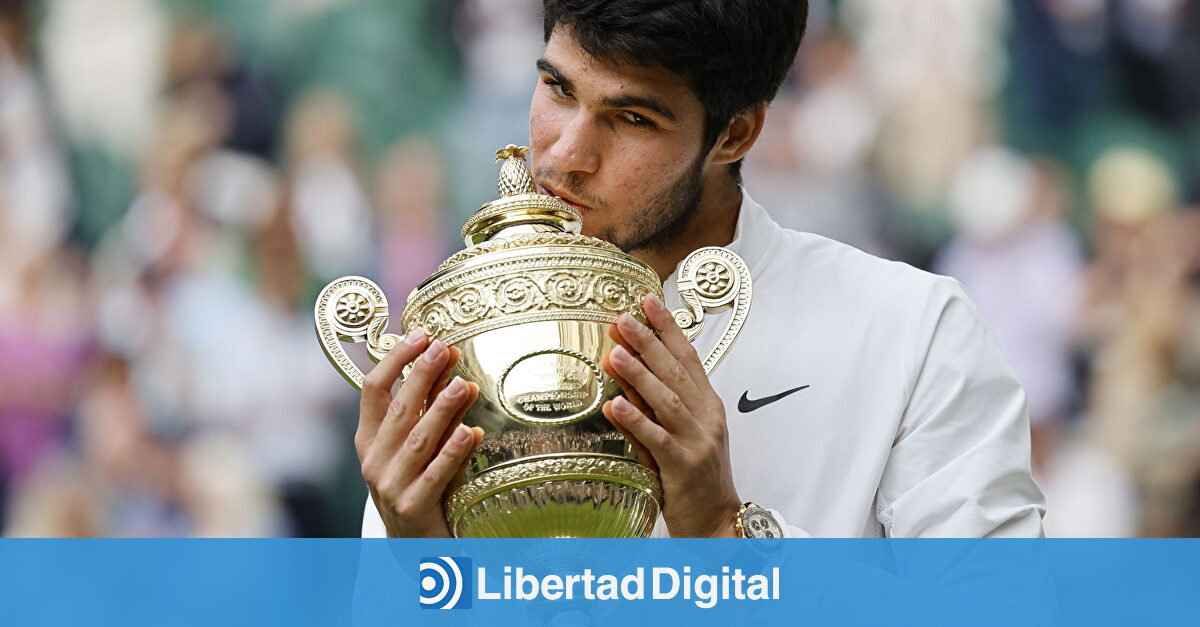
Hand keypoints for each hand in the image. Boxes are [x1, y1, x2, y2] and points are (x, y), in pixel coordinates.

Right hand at [357, 329, 482, 536]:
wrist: (416, 550)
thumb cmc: (419, 487)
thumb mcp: (416, 448)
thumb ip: (428, 412)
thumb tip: (450, 367)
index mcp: (369, 439)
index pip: (372, 389)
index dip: (395, 359)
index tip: (421, 334)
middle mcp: (374, 460)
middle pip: (398, 408)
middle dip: (422, 374)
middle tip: (445, 347)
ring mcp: (390, 485)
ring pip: (418, 439)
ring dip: (441, 409)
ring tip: (463, 385)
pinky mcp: (412, 508)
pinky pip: (436, 474)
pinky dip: (453, 452)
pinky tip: (470, 433)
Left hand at [601, 293, 740, 537]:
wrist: (718, 520)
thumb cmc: (698, 476)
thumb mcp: (685, 432)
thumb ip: (660, 405)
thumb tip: (626, 376)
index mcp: (708, 405)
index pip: (688, 357)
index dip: (668, 328)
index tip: (648, 301)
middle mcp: (706, 417)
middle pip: (676, 372)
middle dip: (649, 342)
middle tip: (624, 318)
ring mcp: (697, 441)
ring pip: (667, 400)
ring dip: (640, 375)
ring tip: (615, 352)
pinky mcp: (684, 466)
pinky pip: (657, 440)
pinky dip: (637, 421)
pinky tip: (617, 405)